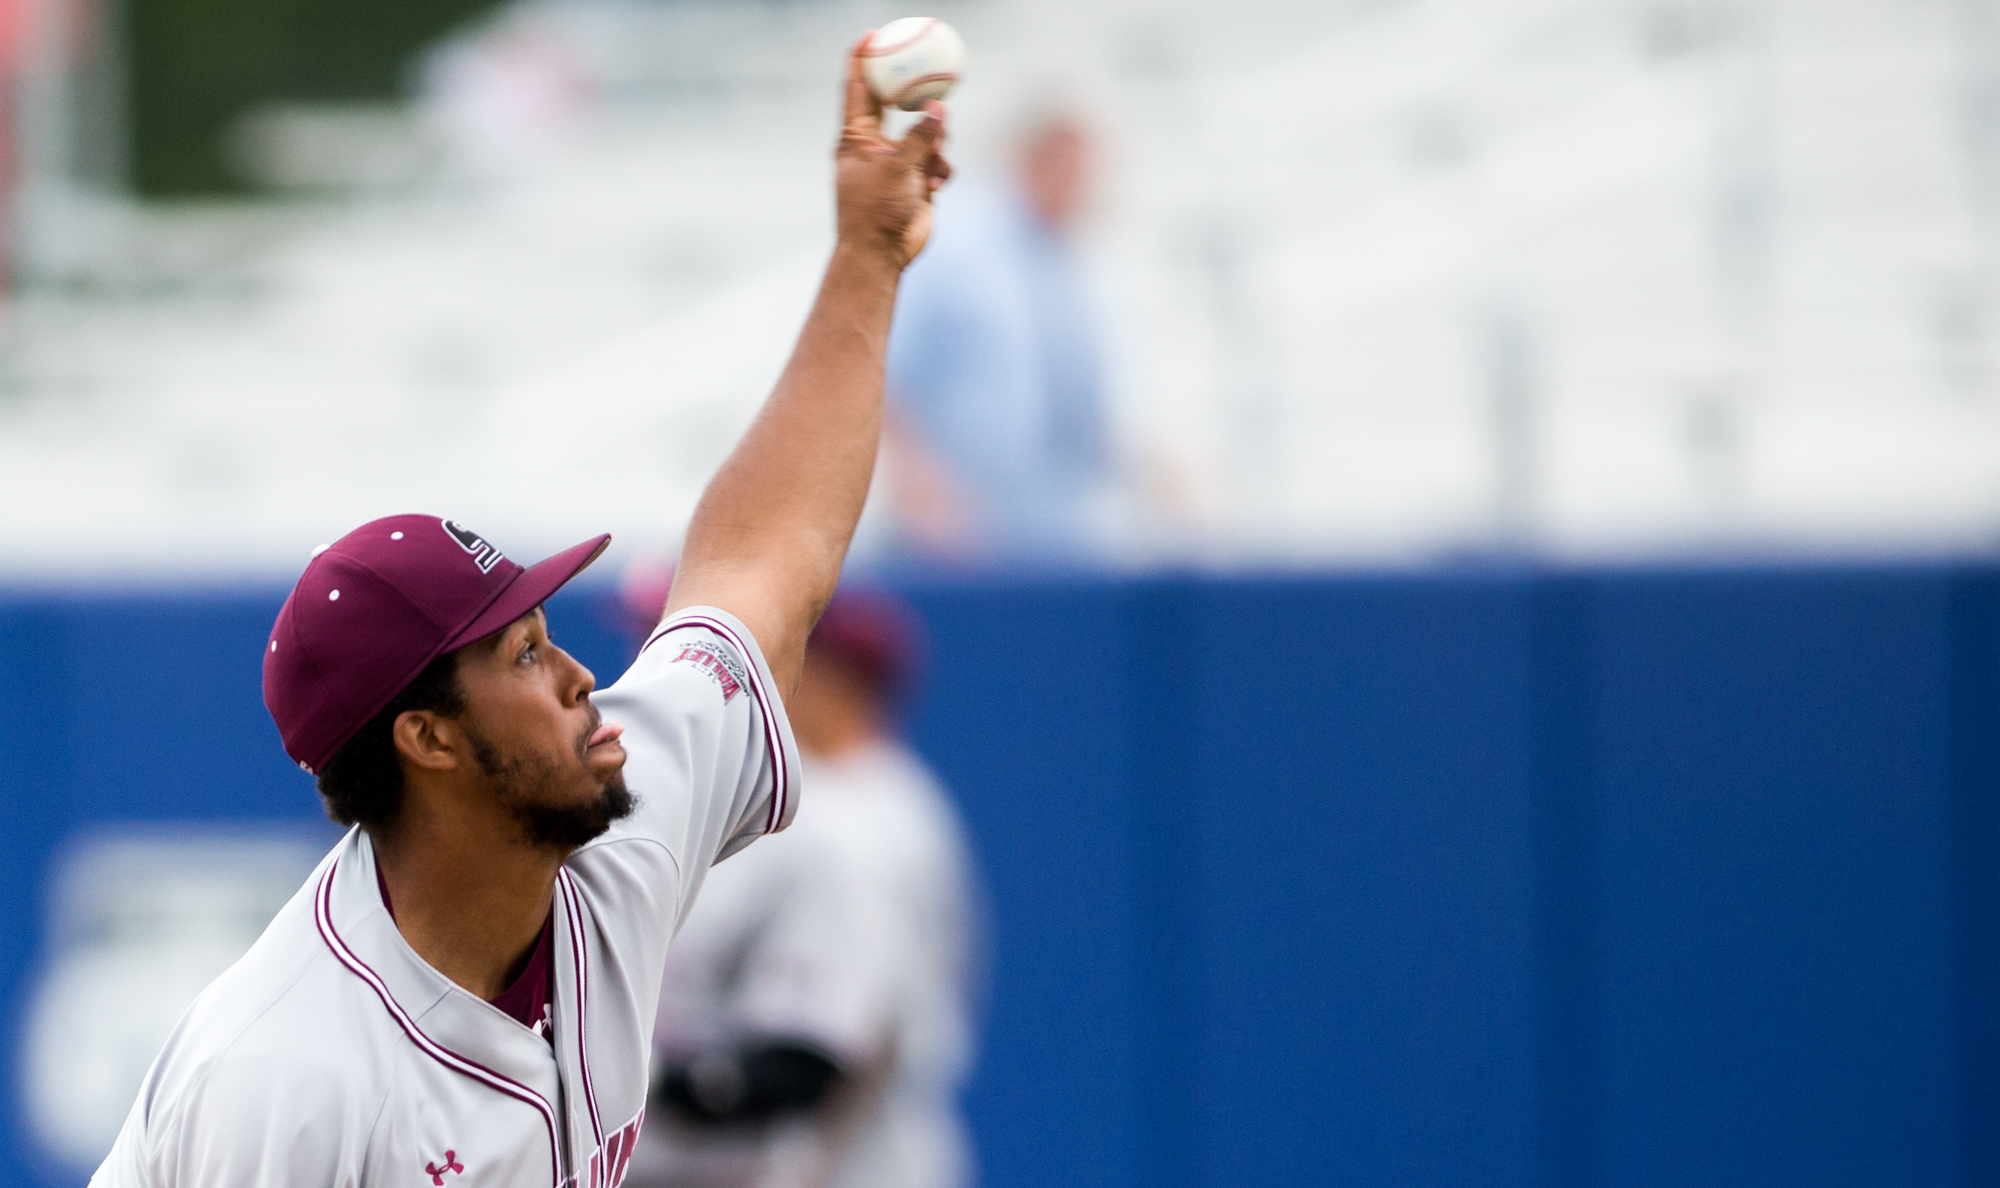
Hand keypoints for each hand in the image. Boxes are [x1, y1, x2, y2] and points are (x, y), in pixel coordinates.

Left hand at [834, 36, 951, 268]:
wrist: (883, 254)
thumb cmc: (876, 210)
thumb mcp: (898, 167)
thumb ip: (920, 137)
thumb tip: (938, 109)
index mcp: (856, 137)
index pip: (856, 88)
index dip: (862, 59)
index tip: (871, 34)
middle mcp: (876, 145)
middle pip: (895, 104)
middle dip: (914, 92)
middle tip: (929, 69)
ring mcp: (898, 163)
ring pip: (926, 134)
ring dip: (936, 143)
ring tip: (934, 157)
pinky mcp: (917, 181)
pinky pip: (938, 162)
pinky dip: (940, 170)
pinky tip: (936, 186)